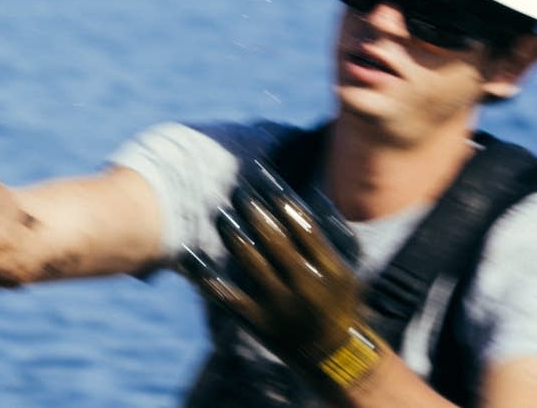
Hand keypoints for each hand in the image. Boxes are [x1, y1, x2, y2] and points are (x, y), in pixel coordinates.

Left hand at [181, 162, 383, 391]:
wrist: (335, 358)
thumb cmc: (339, 305)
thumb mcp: (346, 273)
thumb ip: (329, 238)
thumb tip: (311, 197)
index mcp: (330, 269)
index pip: (302, 226)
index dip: (281, 199)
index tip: (263, 178)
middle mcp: (305, 286)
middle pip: (274, 239)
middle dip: (254, 210)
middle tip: (239, 191)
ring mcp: (281, 306)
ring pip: (251, 261)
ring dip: (233, 233)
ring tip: (222, 215)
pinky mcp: (259, 322)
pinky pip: (227, 295)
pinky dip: (206, 275)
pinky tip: (191, 256)